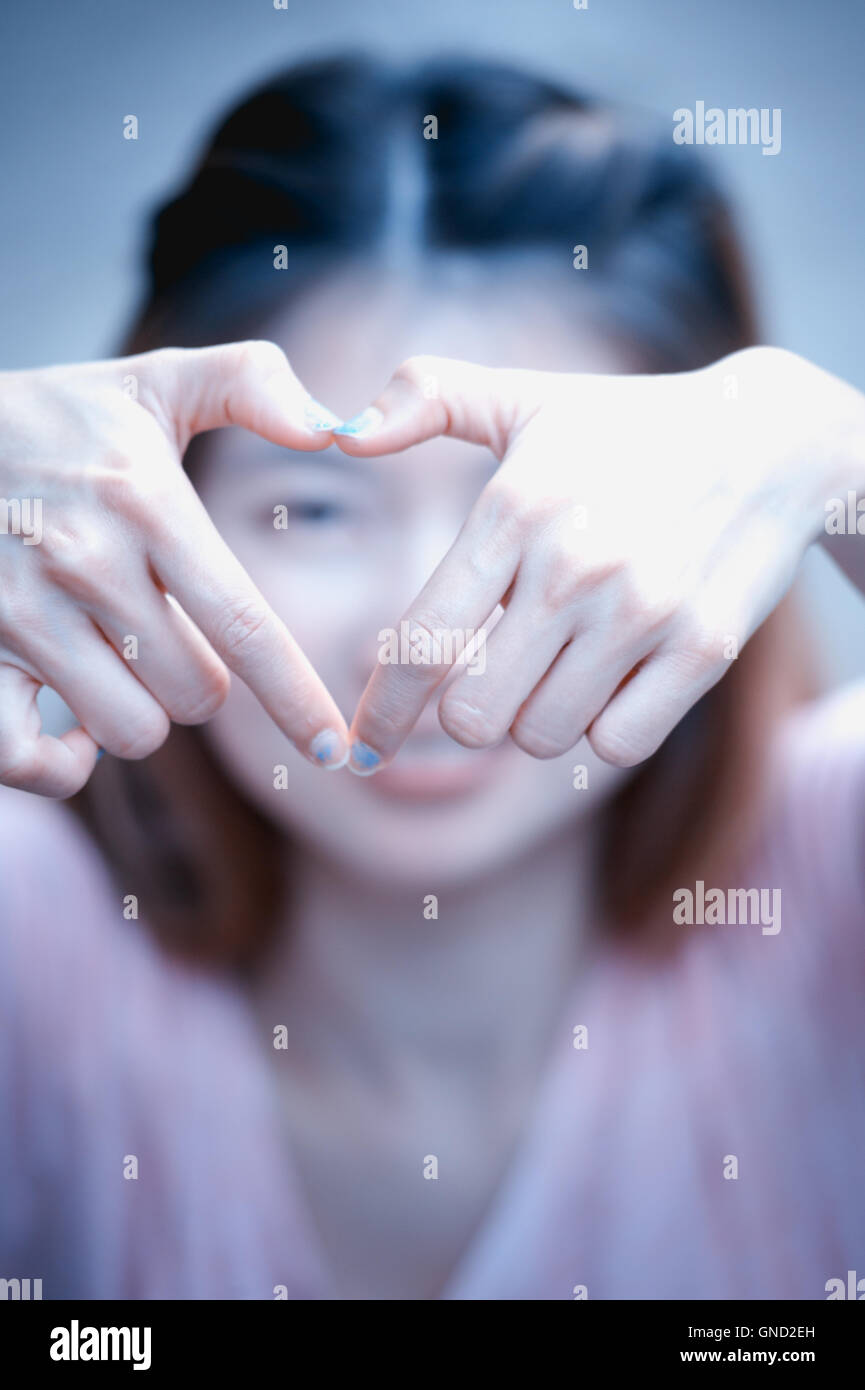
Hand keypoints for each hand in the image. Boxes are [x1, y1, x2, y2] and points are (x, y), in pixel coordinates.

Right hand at [0, 341, 347, 795]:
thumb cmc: (55, 421)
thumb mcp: (151, 384)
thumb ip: (250, 385)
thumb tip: (334, 431)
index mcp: (146, 505)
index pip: (244, 628)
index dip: (296, 698)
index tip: (331, 746)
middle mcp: (84, 565)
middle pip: (197, 695)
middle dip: (201, 679)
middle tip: (165, 633)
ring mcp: (20, 616)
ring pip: (131, 731)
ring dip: (139, 712)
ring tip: (116, 662)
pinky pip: (28, 761)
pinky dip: (60, 763)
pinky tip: (70, 725)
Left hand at [336, 346, 855, 771]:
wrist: (774, 441)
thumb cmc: (626, 429)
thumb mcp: (527, 400)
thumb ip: (427, 400)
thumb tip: (341, 429)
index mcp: (515, 509)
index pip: (420, 645)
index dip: (380, 710)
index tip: (364, 743)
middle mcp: (575, 566)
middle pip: (472, 719)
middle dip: (468, 710)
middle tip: (494, 673)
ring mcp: (645, 612)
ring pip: (542, 737)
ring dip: (538, 716)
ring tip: (563, 660)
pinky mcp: (705, 649)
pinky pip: (617, 745)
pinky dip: (604, 728)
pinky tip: (614, 678)